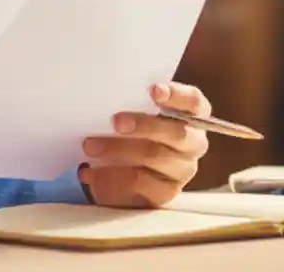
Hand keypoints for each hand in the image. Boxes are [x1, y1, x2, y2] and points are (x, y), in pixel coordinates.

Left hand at [79, 82, 211, 207]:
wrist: (125, 171)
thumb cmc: (133, 130)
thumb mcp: (135, 113)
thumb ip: (131, 103)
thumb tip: (104, 94)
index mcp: (191, 115)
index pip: (193, 102)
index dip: (176, 95)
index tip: (154, 90)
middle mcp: (193, 143)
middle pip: (175, 132)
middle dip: (144, 125)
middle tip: (116, 122)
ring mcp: (182, 170)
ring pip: (155, 157)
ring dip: (118, 149)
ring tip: (90, 146)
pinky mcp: (165, 192)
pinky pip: (140, 184)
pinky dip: (111, 176)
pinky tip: (90, 172)